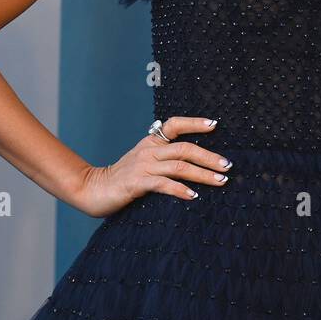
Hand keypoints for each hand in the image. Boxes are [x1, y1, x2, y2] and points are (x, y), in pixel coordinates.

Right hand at [74, 116, 230, 218]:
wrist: (93, 189)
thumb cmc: (123, 178)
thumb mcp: (144, 161)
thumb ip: (164, 157)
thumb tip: (194, 161)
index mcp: (151, 142)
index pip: (174, 125)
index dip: (194, 123)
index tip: (214, 125)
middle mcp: (148, 150)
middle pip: (184, 148)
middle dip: (209, 157)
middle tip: (227, 165)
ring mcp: (142, 166)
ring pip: (179, 166)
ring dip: (203, 174)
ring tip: (220, 181)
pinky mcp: (136, 183)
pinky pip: (163, 184)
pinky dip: (180, 190)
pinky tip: (193, 196)